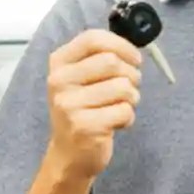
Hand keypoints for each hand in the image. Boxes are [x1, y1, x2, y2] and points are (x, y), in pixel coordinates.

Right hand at [44, 29, 142, 180]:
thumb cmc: (82, 110)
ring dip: (132, 98)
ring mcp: (70, 105)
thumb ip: (99, 59)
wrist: (69, 155)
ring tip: (121, 106)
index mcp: (59, 63)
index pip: (93, 39)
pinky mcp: (84, 127)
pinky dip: (128, 117)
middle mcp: (59, 81)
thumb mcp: (80, 79)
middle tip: (130, 87)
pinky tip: (116, 123)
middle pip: (111, 62)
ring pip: (122, 87)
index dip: (121, 45)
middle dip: (131, 75)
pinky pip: (124, 111)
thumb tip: (133, 49)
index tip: (134, 58)